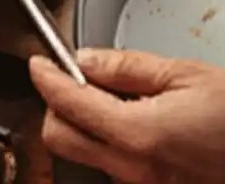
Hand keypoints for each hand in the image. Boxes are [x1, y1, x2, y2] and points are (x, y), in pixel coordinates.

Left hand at [30, 49, 224, 183]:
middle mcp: (135, 170)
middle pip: (60, 138)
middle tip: (77, 82)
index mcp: (138, 134)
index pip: (65, 103)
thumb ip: (129, 68)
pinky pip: (117, 170)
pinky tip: (145, 127)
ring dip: (89, 127)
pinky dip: (116, 146)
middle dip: (57, 107)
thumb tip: (86, 60)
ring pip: (88, 156)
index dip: (45, 76)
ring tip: (125, 103)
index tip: (39, 63)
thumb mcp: (190, 76)